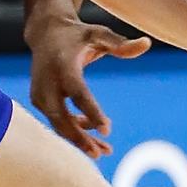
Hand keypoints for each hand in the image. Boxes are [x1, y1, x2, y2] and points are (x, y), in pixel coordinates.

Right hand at [25, 13, 149, 156]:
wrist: (46, 34)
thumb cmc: (78, 35)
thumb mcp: (99, 34)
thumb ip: (120, 43)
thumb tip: (147, 44)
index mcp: (63, 65)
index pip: (77, 93)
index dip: (91, 112)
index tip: (106, 130)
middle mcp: (47, 82)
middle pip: (61, 116)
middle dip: (79, 137)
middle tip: (102, 153)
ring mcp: (39, 93)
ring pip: (58, 124)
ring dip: (79, 139)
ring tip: (105, 151)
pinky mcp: (38, 100)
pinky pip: (56, 121)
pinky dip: (73, 131)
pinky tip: (93, 138)